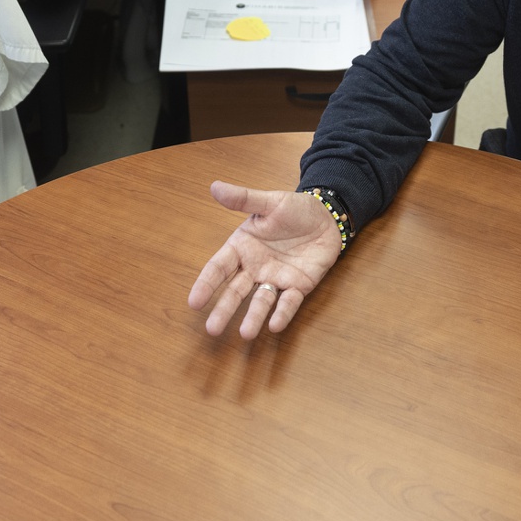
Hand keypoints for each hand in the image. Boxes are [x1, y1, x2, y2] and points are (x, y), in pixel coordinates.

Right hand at [187, 182, 341, 339]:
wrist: (326, 216)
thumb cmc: (294, 209)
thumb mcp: (269, 202)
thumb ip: (243, 199)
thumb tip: (214, 186)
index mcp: (242, 247)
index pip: (218, 268)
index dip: (206, 285)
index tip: (194, 302)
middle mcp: (255, 267)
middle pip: (235, 291)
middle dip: (224, 310)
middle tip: (212, 330)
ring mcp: (276, 278)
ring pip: (261, 301)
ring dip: (253, 318)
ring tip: (245, 334)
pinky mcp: (298, 286)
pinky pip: (289, 302)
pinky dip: (282, 313)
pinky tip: (275, 325)